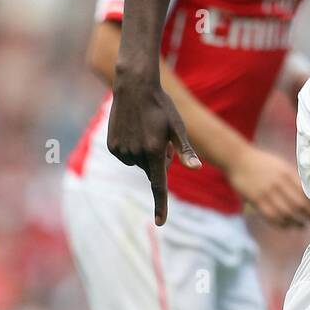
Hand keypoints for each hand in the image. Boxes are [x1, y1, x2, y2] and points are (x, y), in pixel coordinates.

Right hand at [107, 75, 200, 225]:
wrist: (134, 86)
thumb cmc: (161, 106)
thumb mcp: (177, 127)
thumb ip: (185, 151)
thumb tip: (196, 168)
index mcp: (154, 152)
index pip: (158, 186)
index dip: (161, 205)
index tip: (160, 222)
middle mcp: (136, 154)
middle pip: (153, 171)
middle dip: (160, 161)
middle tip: (162, 137)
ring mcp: (122, 150)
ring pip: (140, 163)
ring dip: (146, 154)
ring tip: (146, 129)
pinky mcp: (113, 146)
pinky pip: (127, 156)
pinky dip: (133, 149)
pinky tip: (134, 129)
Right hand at [227, 144, 309, 226]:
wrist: (238, 159)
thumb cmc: (261, 161)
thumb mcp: (281, 164)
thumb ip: (293, 177)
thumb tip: (307, 192)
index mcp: (287, 173)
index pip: (305, 193)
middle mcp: (279, 183)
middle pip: (298, 205)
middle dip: (308, 215)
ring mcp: (267, 193)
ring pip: (286, 213)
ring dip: (296, 222)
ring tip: (301, 225)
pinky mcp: (256, 200)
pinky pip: (271, 216)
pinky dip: (281, 224)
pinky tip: (286, 226)